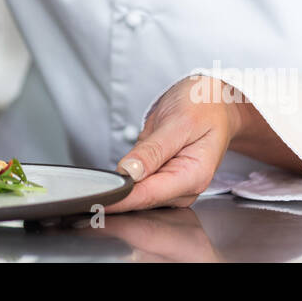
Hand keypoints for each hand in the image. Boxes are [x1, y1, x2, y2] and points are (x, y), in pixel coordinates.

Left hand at [106, 76, 242, 212]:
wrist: (215, 101)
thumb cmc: (204, 106)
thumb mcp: (179, 121)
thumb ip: (154, 149)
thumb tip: (129, 172)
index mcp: (194, 176)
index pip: (148, 194)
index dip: (119, 198)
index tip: (95, 199)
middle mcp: (185, 188)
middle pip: (142, 200)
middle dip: (115, 197)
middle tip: (86, 195)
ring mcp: (174, 186)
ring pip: (138, 196)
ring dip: (118, 192)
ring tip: (95, 189)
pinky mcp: (164, 179)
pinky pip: (139, 185)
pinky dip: (124, 184)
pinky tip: (111, 182)